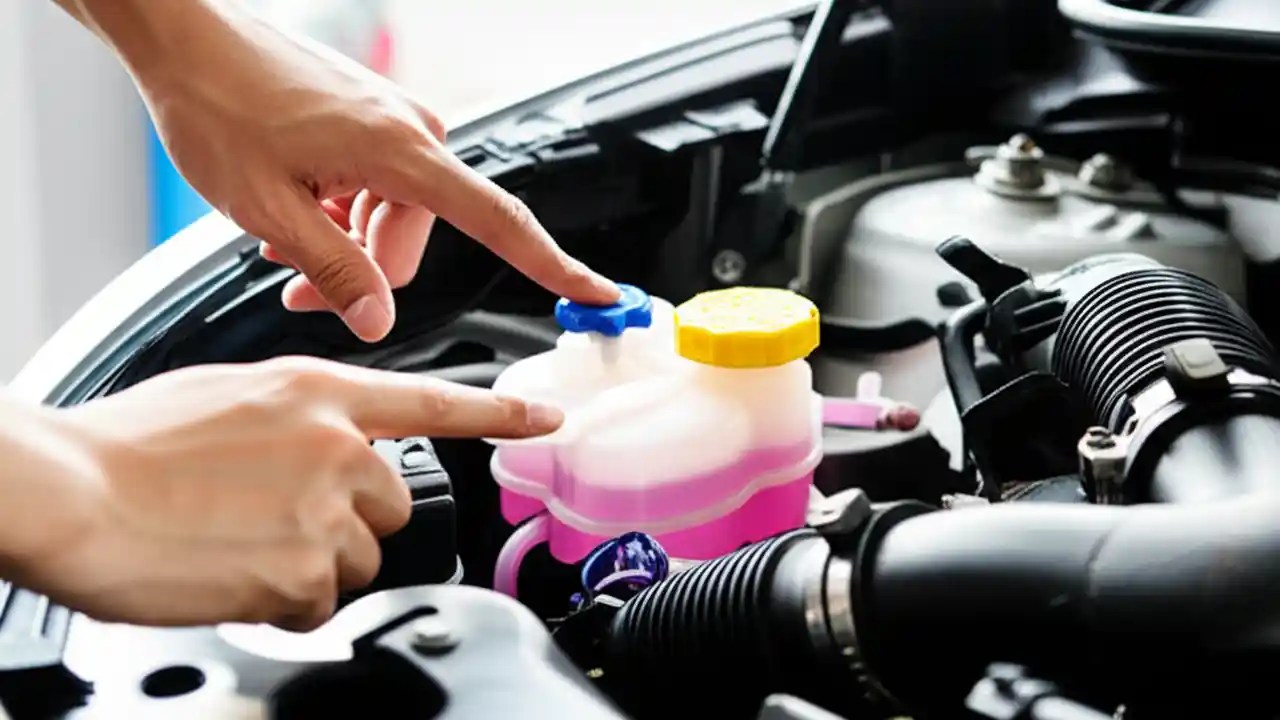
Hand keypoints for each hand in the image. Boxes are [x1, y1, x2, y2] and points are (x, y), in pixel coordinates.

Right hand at [15, 357, 561, 630]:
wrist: (74, 492)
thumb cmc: (132, 446)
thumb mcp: (232, 395)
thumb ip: (300, 416)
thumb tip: (326, 446)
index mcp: (320, 393)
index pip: (434, 403)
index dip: (500, 415)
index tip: (548, 419)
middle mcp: (339, 446)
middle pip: (393, 506)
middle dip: (348, 522)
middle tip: (276, 521)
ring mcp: (328, 509)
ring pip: (359, 559)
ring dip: (313, 564)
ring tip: (243, 545)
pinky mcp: (307, 571)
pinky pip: (319, 603)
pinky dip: (282, 601)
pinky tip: (232, 573)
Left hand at [88, 0, 618, 340]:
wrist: (186, 41)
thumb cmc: (218, 107)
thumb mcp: (268, 209)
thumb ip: (333, 272)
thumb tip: (380, 321)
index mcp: (400, 152)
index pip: (499, 221)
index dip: (554, 265)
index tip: (599, 291)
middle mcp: (412, 133)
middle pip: (418, 241)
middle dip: (363, 274)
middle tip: (295, 286)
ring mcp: (394, 125)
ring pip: (393, 222)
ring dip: (343, 245)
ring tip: (278, 241)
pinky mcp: (374, 123)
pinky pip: (376, 191)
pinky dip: (339, 215)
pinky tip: (292, 213)